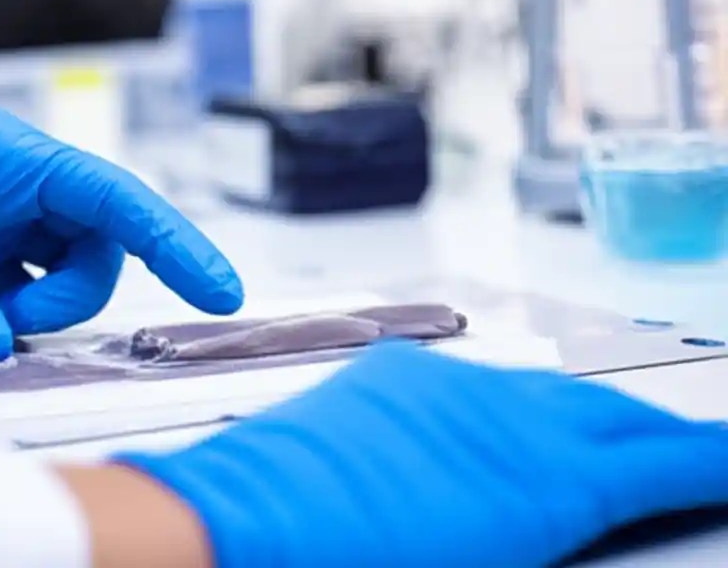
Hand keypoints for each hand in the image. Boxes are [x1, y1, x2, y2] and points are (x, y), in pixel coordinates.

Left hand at [0, 95, 242, 364]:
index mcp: (10, 156)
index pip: (114, 199)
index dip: (174, 242)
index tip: (218, 288)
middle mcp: (8, 189)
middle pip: (90, 254)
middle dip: (64, 301)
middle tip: (9, 325)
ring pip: (52, 284)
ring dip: (28, 318)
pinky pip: (8, 301)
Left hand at [118, 343, 727, 566]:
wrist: (240, 522)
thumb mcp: (486, 564)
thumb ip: (544, 536)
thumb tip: (565, 518)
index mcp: (543, 478)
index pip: (661, 463)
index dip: (708, 461)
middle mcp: (505, 414)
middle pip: (612, 418)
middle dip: (658, 437)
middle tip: (691, 454)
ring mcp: (447, 385)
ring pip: (544, 393)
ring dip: (582, 419)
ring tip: (605, 444)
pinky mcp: (394, 372)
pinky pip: (476, 382)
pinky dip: (509, 404)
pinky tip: (506, 425)